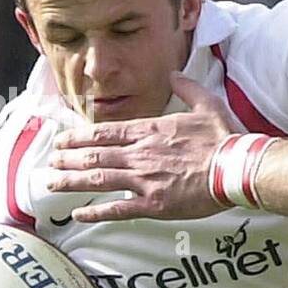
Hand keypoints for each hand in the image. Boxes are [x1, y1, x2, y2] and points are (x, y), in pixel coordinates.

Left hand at [47, 71, 235, 222]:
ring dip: (72, 181)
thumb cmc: (224, 139)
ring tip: (52, 183)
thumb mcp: (207, 105)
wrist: (236, 169)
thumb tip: (174, 74)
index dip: (80, 137)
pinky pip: (118, 209)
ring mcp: (145, 180)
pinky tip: (78, 214)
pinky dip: (96, 212)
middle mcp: (141, 154)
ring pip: (99, 179)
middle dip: (69, 158)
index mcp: (151, 131)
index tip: (63, 140)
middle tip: (51, 162)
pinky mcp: (154, 204)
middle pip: (95, 155)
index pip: (106, 133)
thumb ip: (187, 88)